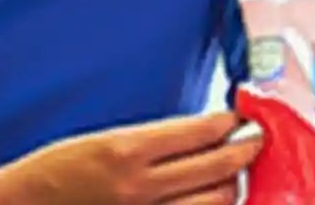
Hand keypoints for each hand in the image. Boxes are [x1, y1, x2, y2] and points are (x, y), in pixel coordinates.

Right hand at [0, 111, 261, 204]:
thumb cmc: (59, 171)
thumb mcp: (105, 140)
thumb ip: (155, 141)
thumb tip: (206, 134)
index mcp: (125, 150)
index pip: (200, 132)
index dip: (230, 123)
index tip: (240, 119)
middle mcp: (138, 186)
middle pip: (219, 168)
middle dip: (245, 150)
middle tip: (254, 140)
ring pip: (217, 202)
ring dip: (232, 184)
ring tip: (232, 172)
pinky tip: (211, 198)